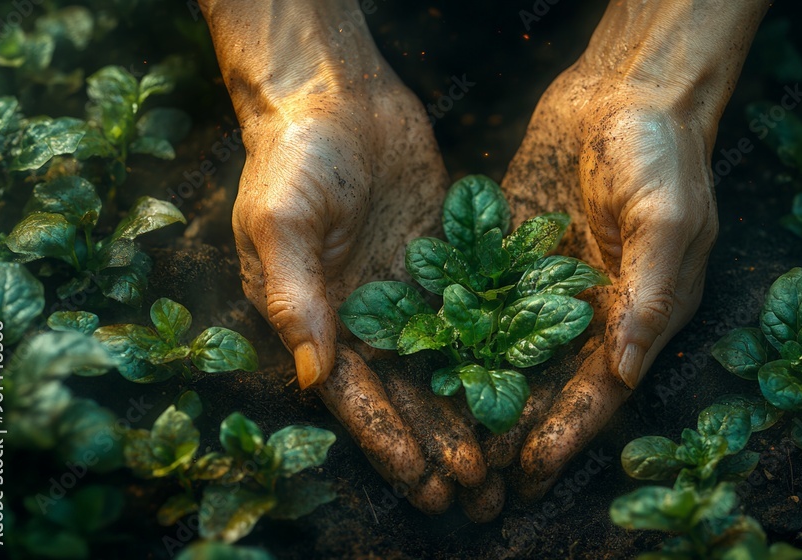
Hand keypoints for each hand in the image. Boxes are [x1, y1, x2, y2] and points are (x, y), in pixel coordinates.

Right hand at [201, 0, 487, 512]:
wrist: (335, 93)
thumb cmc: (293, 156)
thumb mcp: (279, 224)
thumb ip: (291, 297)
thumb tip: (314, 376)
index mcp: (315, 318)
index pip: (356, 396)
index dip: (390, 442)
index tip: (424, 483)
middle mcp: (362, 314)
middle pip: (404, 394)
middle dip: (437, 445)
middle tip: (475, 493)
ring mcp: (404, 290)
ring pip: (442, 365)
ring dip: (467, 413)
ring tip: (501, 461)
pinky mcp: (441, 260)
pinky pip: (470, 313)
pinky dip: (492, 350)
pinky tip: (522, 383)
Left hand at [486, 0, 769, 499]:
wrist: (627, 86)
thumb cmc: (661, 150)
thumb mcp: (665, 219)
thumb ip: (647, 292)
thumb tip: (627, 370)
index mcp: (636, 310)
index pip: (598, 387)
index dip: (566, 431)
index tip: (531, 470)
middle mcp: (591, 305)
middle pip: (549, 380)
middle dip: (516, 429)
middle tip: (476, 477)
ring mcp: (550, 279)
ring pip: (511, 348)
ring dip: (483, 392)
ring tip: (445, 436)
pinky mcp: (517, 248)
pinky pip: (486, 297)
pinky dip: (462, 330)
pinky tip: (429, 359)